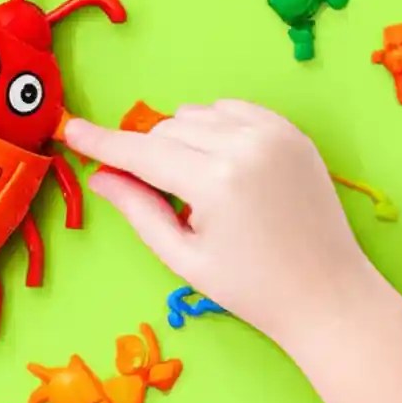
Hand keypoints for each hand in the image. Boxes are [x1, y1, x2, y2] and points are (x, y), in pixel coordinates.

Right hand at [64, 100, 384, 345]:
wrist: (329, 293)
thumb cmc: (251, 287)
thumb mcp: (183, 257)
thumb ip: (138, 209)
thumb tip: (100, 176)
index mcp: (215, 182)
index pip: (142, 152)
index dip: (103, 142)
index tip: (72, 130)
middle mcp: (245, 146)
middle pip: (166, 129)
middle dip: (146, 153)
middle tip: (153, 192)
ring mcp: (274, 134)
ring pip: (196, 114)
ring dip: (178, 138)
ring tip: (193, 184)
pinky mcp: (292, 133)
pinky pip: (233, 109)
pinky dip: (213, 125)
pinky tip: (217, 159)